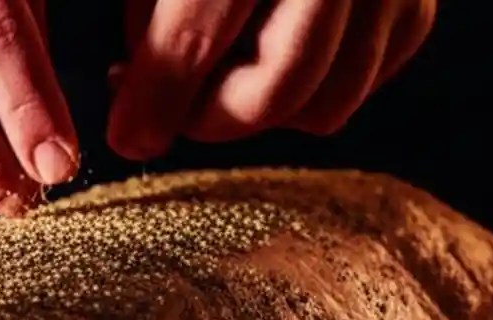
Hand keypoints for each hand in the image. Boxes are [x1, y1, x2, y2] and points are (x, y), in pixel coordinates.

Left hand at [107, 0, 436, 158]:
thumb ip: (148, 11)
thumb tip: (132, 95)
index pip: (196, 33)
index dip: (155, 99)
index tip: (128, 134)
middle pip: (277, 87)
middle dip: (209, 119)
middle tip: (166, 112)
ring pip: (329, 101)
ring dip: (258, 108)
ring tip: (210, 77)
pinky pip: (364, 80)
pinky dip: (312, 89)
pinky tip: (264, 54)